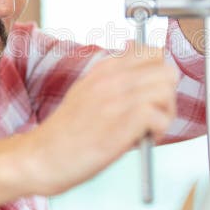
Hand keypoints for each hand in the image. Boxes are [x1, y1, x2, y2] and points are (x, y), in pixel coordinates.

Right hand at [22, 43, 177, 195]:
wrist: (41, 157)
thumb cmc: (67, 132)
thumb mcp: (87, 91)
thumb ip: (114, 76)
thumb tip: (138, 58)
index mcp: (104, 69)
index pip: (152, 51)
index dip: (160, 74)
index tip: (153, 94)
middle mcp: (111, 79)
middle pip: (166, 69)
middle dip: (168, 94)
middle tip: (156, 115)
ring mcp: (115, 99)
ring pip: (166, 90)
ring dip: (166, 113)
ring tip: (150, 129)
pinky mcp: (119, 124)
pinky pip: (158, 116)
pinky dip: (159, 130)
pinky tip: (144, 140)